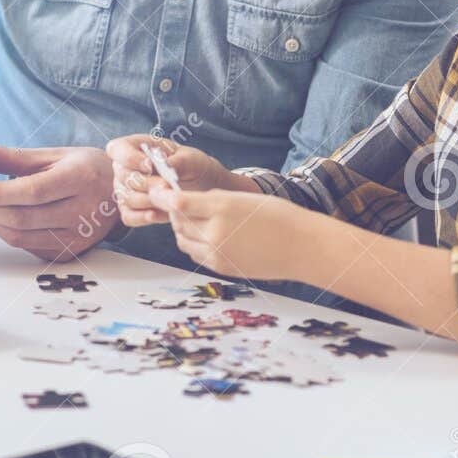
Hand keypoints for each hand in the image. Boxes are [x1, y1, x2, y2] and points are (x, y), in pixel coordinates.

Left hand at [0, 141, 118, 260]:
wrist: (120, 195)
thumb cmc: (86, 170)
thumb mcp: (55, 155)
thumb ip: (17, 157)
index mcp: (79, 179)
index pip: (32, 191)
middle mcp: (82, 210)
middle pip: (23, 218)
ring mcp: (77, 236)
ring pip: (22, 237)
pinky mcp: (71, 252)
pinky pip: (30, 248)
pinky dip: (8, 234)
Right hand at [104, 134, 237, 226]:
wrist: (199, 187)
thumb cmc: (191, 166)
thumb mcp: (191, 159)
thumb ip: (179, 161)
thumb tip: (166, 165)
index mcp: (134, 146)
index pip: (116, 149)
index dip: (129, 157)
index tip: (149, 165)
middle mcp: (124, 168)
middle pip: (123, 176)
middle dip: (146, 183)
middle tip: (166, 186)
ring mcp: (124, 190)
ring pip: (127, 197)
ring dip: (148, 200)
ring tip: (169, 200)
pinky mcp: (130, 209)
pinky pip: (129, 216)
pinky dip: (143, 217)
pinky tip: (159, 214)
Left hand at [148, 185, 300, 279]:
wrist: (301, 246)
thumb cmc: (277, 216)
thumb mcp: (242, 197)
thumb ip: (212, 199)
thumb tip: (187, 201)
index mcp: (222, 208)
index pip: (178, 203)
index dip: (163, 196)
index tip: (156, 190)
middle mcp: (215, 232)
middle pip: (177, 222)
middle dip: (174, 212)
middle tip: (180, 204)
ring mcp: (217, 253)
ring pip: (183, 240)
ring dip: (183, 229)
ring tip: (196, 220)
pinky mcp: (221, 267)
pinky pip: (195, 254)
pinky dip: (194, 244)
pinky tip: (207, 236)